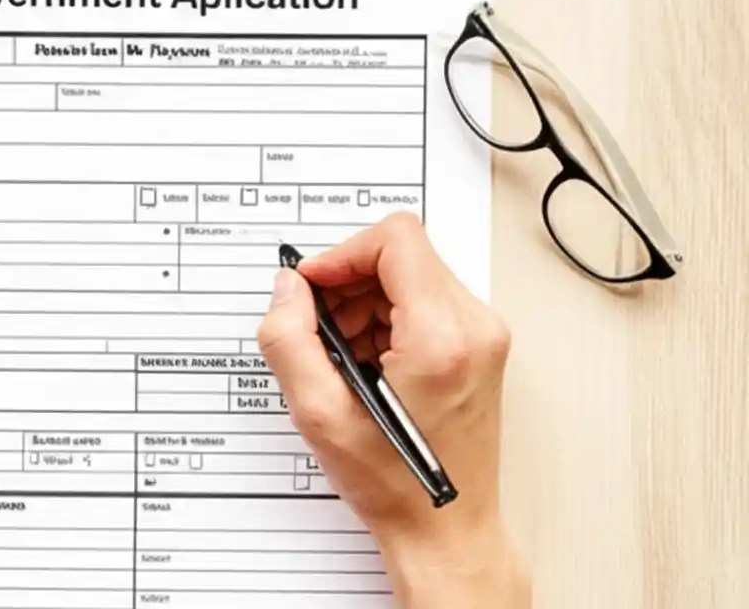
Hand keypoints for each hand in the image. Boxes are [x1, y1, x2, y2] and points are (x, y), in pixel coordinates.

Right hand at [258, 213, 529, 606]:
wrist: (445, 530)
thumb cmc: (396, 486)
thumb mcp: (319, 414)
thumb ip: (290, 340)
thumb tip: (288, 290)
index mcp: (441, 338)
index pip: (396, 240)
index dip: (341, 254)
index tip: (312, 286)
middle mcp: (474, 328)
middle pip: (402, 255)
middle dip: (348, 283)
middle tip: (319, 329)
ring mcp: (482, 337)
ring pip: (410, 276)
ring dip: (364, 304)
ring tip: (341, 356)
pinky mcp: (478, 348)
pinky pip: (424, 303)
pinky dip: (385, 320)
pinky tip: (364, 364)